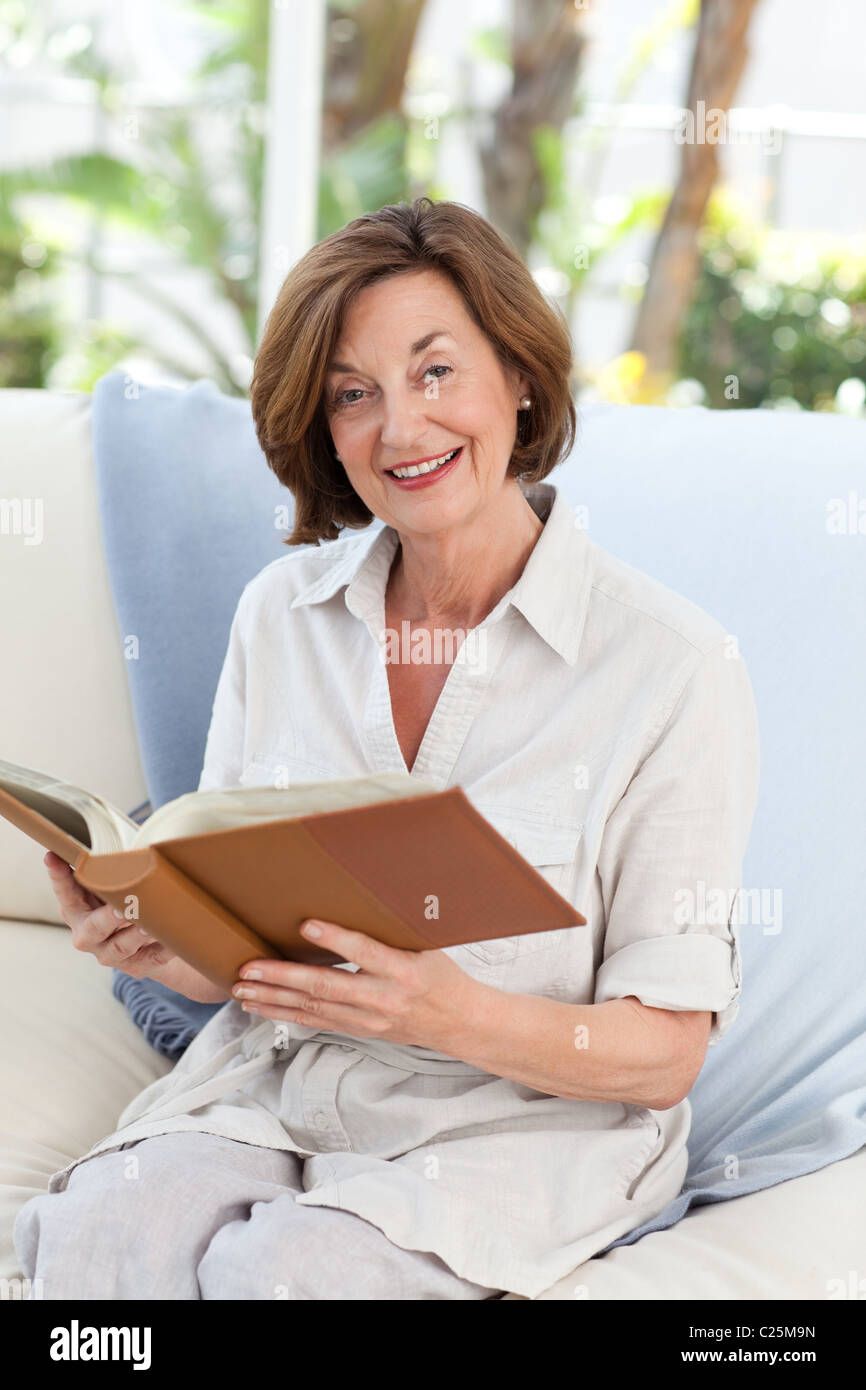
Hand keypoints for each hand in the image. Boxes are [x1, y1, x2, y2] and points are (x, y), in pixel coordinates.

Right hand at [43, 849, 175, 976]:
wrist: (147, 948)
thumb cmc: (124, 905)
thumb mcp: (111, 891)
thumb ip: (112, 875)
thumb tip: (131, 848)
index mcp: (76, 910)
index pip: (65, 892)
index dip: (59, 875)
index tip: (53, 856)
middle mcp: (87, 935)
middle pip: (96, 926)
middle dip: (110, 917)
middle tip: (124, 908)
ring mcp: (110, 954)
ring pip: (123, 944)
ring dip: (138, 933)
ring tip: (150, 925)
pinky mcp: (136, 966)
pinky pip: (151, 957)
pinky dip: (163, 948)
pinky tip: (173, 940)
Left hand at [231, 918, 479, 1053]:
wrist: (458, 1022)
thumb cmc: (440, 976)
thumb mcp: (426, 946)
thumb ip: (392, 930)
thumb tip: (360, 894)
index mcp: (403, 970)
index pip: (365, 952)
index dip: (335, 938)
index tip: (306, 923)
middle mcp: (382, 998)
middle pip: (326, 987)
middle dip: (283, 977)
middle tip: (249, 967)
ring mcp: (368, 1020)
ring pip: (313, 1008)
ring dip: (274, 998)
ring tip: (243, 988)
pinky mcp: (359, 1031)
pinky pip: (315, 1022)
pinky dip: (285, 1014)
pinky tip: (261, 1006)